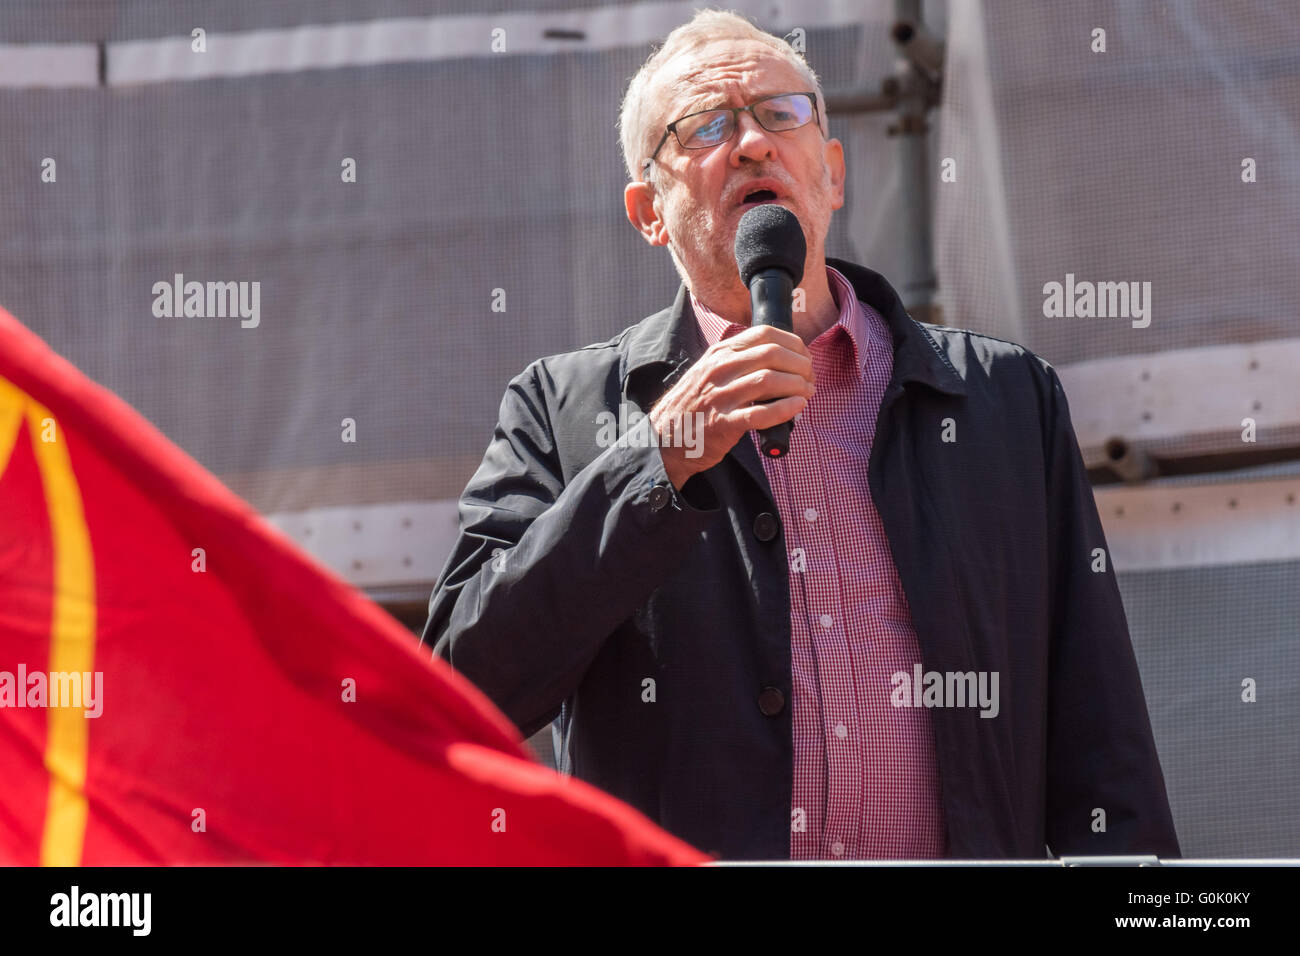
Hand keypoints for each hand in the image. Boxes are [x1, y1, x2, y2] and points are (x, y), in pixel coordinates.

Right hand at [649, 324, 815, 488]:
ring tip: (806, 394)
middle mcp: (719, 370)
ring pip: (770, 380)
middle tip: (809, 379)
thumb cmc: (692, 407)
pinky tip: (797, 408)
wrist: (664, 439)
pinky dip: (786, 409)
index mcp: (719, 354)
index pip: (765, 334)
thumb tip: (779, 359)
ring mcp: (720, 396)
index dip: (793, 343)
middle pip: (773, 354)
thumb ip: (737, 362)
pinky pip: (761, 413)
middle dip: (801, 365)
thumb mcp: (709, 372)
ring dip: (798, 386)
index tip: (804, 357)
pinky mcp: (723, 424)